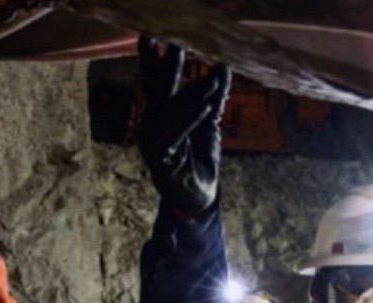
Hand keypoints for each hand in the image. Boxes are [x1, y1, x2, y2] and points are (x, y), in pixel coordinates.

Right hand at [137, 36, 231, 215]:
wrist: (197, 198)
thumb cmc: (199, 159)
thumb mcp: (210, 122)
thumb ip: (214, 95)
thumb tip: (222, 65)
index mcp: (159, 114)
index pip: (157, 81)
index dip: (157, 59)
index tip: (156, 35)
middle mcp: (150, 125)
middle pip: (157, 91)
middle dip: (166, 67)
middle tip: (175, 43)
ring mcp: (152, 143)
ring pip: (169, 111)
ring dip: (192, 95)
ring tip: (211, 81)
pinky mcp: (161, 160)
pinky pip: (176, 135)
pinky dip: (190, 119)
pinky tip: (207, 106)